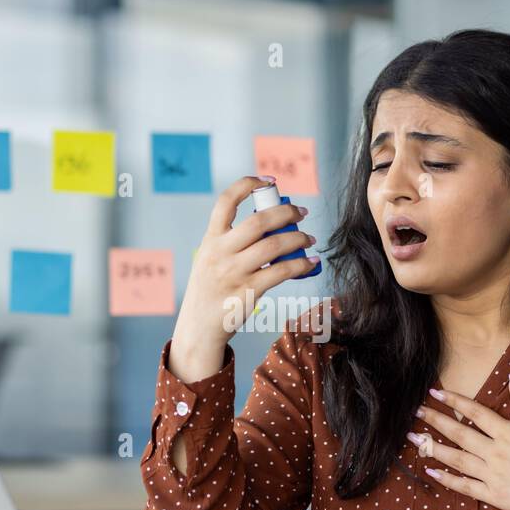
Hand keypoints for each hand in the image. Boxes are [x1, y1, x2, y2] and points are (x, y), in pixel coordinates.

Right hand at [169, 176, 318, 381]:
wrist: (199, 328)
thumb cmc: (210, 291)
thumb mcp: (209, 260)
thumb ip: (230, 242)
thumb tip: (270, 224)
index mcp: (210, 240)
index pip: (225, 201)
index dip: (247, 185)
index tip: (268, 182)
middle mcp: (220, 252)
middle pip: (258, 220)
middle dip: (285, 212)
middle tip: (301, 213)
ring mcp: (234, 272)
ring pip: (274, 245)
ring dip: (298, 237)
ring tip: (309, 238)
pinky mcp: (249, 291)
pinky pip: (281, 271)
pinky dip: (301, 264)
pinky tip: (310, 262)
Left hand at [410, 374, 509, 509]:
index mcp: (507, 433)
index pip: (474, 413)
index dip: (454, 401)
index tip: (435, 393)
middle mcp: (494, 452)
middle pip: (459, 434)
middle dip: (436, 421)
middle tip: (417, 413)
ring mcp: (492, 475)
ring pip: (456, 459)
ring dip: (433, 448)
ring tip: (414, 441)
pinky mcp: (494, 495)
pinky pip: (465, 486)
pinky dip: (447, 479)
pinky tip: (432, 472)